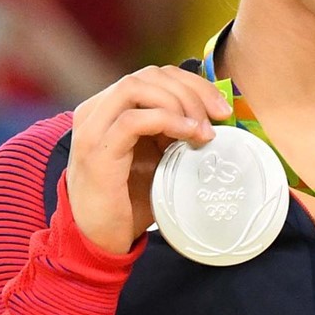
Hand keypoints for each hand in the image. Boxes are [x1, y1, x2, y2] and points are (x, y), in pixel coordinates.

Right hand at [65, 65, 231, 254]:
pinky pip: (133, 119)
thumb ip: (174, 132)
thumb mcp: (158, 157)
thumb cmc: (130, 200)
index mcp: (109, 108)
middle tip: (220, 117)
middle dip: (192, 90)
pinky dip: (168, 120)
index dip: (191, 83)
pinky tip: (189, 135)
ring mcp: (92, 128)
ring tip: (204, 130)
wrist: (100, 239)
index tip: (221, 107)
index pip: (153, 75)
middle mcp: (95, 110)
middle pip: (148, 75)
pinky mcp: (96, 151)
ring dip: (180, 102)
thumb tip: (215, 116)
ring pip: (137, 86)